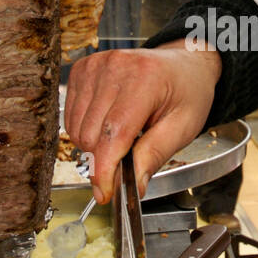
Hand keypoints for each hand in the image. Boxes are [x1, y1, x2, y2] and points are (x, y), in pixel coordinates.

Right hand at [63, 41, 221, 202]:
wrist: (183, 65)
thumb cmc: (186, 93)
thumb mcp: (184, 126)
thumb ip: (155, 154)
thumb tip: (135, 185)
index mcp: (146, 78)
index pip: (114, 132)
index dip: (106, 169)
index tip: (105, 193)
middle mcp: (116, 66)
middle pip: (91, 134)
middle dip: (105, 157)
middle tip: (129, 153)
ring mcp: (95, 65)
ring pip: (76, 129)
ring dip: (94, 144)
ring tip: (123, 133)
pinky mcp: (82, 69)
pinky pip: (70, 117)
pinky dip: (86, 129)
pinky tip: (107, 122)